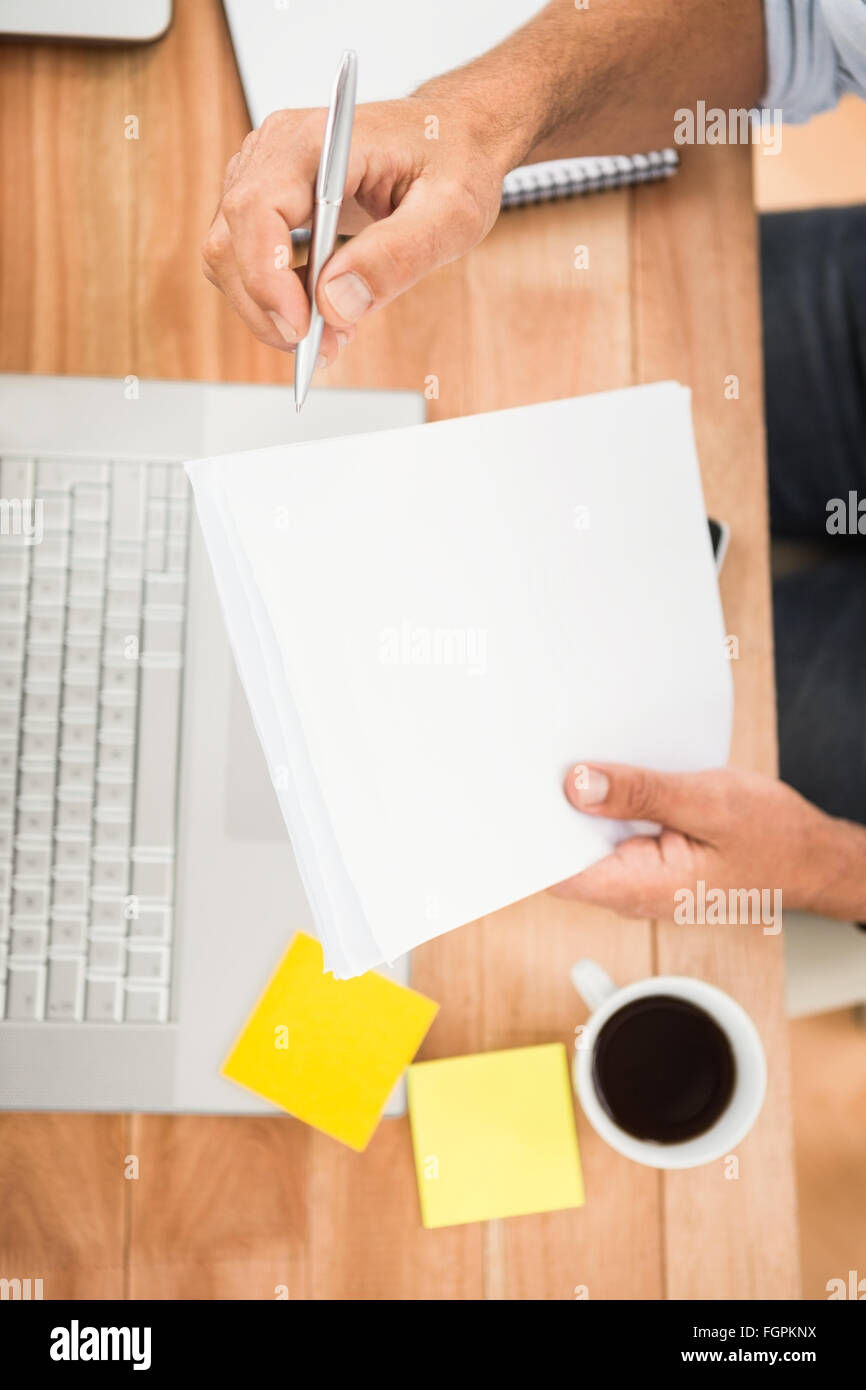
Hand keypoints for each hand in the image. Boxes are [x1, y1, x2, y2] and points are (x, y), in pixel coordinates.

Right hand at [202, 96, 510, 361]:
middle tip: (327, 348)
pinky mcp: (269, 201)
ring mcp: (265, 174)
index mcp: (317, 140)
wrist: (452, 138)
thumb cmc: (455, 162)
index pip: (256, 209)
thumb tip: (335, 303)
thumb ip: (395, 256)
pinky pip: (248, 259)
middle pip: (230, 242)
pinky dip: (276, 298)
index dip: (266, 278)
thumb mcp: (450, 213)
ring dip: (271, 310)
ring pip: (231, 258)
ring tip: (334, 332)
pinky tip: (322, 311)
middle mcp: (276, 149)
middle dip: (269, 309)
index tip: (300, 330)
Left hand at [552, 762, 865, 925]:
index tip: (509, 796)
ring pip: (588, 839)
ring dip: (577, 803)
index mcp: (640, 887)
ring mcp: (639, 874)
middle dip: (547, 810)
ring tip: (562, 756)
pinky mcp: (649, 856)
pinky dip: (605, 802)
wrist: (812, 855)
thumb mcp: (708, 802)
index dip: (527, 837)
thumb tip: (576, 784)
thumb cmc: (773, 837)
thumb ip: (641, 795)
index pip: (556, 873)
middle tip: (529, 758)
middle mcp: (631, 888)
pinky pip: (612, 830)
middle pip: (565, 853)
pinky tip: (601, 771)